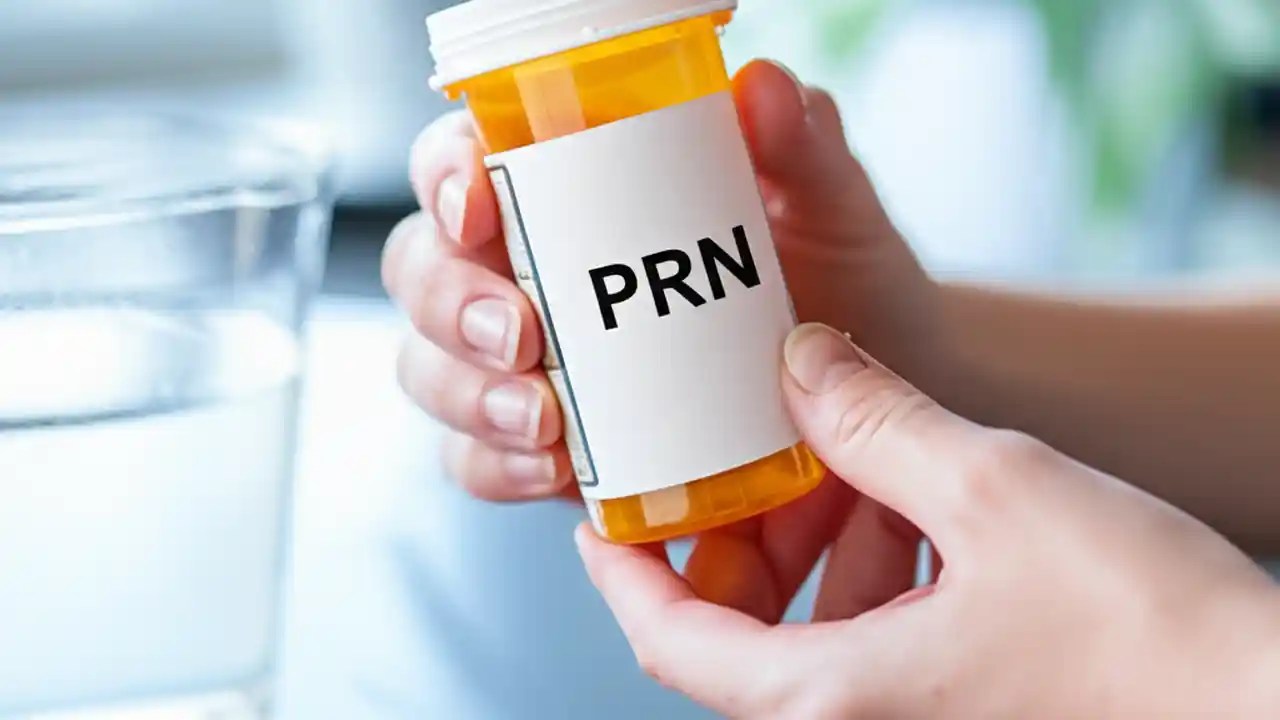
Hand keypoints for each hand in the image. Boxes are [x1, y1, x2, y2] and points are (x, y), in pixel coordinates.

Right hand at [382, 59, 938, 502]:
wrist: (873, 399)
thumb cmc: (841, 285)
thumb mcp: (831, 213)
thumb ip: (802, 149)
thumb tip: (762, 88)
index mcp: (576, 191)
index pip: (468, 162)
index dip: (445, 175)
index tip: (478, 205)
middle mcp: (532, 270)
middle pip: (426, 271)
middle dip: (452, 307)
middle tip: (524, 337)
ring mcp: (531, 362)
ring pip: (434, 367)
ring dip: (468, 395)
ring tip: (543, 422)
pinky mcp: (544, 444)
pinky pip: (476, 458)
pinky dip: (495, 466)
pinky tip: (549, 471)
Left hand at [577, 323, 1279, 718]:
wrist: (1267, 708)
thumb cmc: (1148, 629)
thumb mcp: (995, 490)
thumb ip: (880, 421)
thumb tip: (800, 361)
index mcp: (835, 699)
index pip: (671, 643)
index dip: (620, 576)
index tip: (601, 518)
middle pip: (741, 635)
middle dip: (741, 540)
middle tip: (751, 458)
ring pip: (818, 633)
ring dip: (824, 543)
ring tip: (856, 460)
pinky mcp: (964, 711)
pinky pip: (883, 642)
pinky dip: (882, 572)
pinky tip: (923, 507)